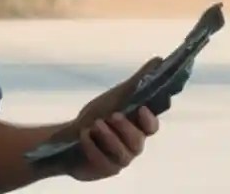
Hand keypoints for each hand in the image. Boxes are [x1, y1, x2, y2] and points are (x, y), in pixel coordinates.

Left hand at [66, 58, 163, 181]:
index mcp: (138, 127)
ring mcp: (120, 159)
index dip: (149, 120)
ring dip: (108, 137)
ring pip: (122, 154)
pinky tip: (85, 136)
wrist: (71, 135)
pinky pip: (103, 163)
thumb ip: (138, 81)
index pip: (152, 126)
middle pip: (138, 142)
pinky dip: (93, 148)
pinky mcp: (105, 169)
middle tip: (112, 116)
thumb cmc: (99, 114)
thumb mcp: (116, 95)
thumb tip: (158, 60)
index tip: (141, 109)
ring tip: (95, 125)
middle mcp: (133, 145)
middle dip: (125, 129)